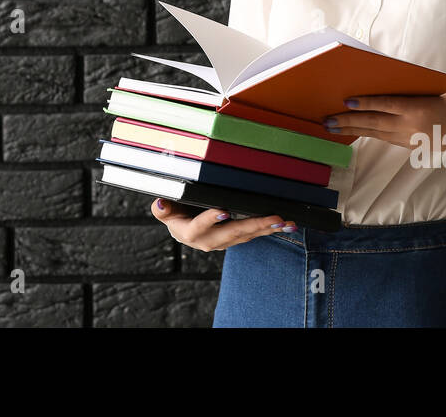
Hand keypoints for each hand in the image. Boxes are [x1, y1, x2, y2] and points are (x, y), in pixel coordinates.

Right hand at [151, 198, 295, 252]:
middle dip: (254, 225)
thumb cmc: (175, 215)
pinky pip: (253, 234)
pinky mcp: (235, 239)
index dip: (210, 219)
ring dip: (267, 228)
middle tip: (273, 218)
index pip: (199, 227)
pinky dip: (270, 229)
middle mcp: (208, 241)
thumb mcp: (165, 211)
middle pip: (231, 233)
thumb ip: (162, 209)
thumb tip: (160, 203)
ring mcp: (223, 242)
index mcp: (189, 233)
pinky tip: (286, 224)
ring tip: (284, 221)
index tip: (223, 211)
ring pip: (246, 235)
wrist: (183, 230)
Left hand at [322, 87, 445, 152]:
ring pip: (375, 133)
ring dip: (352, 130)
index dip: (365, 104)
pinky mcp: (409, 146)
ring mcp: (409, 138)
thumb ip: (404, 92)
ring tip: (332, 127)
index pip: (386, 105)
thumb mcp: (428, 91)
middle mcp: (411, 126)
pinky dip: (366, 133)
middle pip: (374, 122)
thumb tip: (376, 88)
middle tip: (327, 120)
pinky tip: (352, 131)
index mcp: (417, 108)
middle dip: (348, 121)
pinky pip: (383, 138)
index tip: (347, 102)